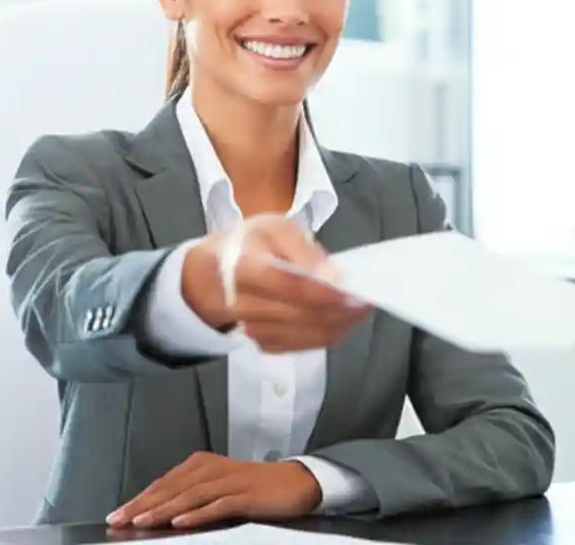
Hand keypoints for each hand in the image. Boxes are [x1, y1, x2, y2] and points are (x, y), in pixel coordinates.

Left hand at [106, 452, 321, 529]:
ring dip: (163, 510)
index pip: (164, 483)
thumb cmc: (255, 489)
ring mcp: (228, 480)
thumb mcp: (219, 488)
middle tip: (118, 519)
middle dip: (142, 505)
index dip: (139, 498)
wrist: (296, 483)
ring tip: (141, 522)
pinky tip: (180, 522)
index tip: (117, 513)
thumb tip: (161, 514)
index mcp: (202, 464)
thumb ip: (193, 496)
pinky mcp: (244, 494)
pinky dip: (196, 514)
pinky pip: (216, 504)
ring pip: (189, 496)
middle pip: (171, 488)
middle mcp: (211, 469)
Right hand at [181, 214, 371, 352]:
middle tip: (369, 299)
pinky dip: (327, 334)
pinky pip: (302, 346)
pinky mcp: (262, 345)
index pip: (287, 285)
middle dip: (340, 310)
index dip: (323, 293)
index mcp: (241, 268)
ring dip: (339, 325)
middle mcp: (242, 305)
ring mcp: (251, 331)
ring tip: (360, 309)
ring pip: (305, 335)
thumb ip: (303, 250)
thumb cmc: (244, 245)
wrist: (205, 277)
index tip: (355, 293)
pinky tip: (342, 320)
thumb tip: (333, 275)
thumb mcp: (272, 228)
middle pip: (300, 315)